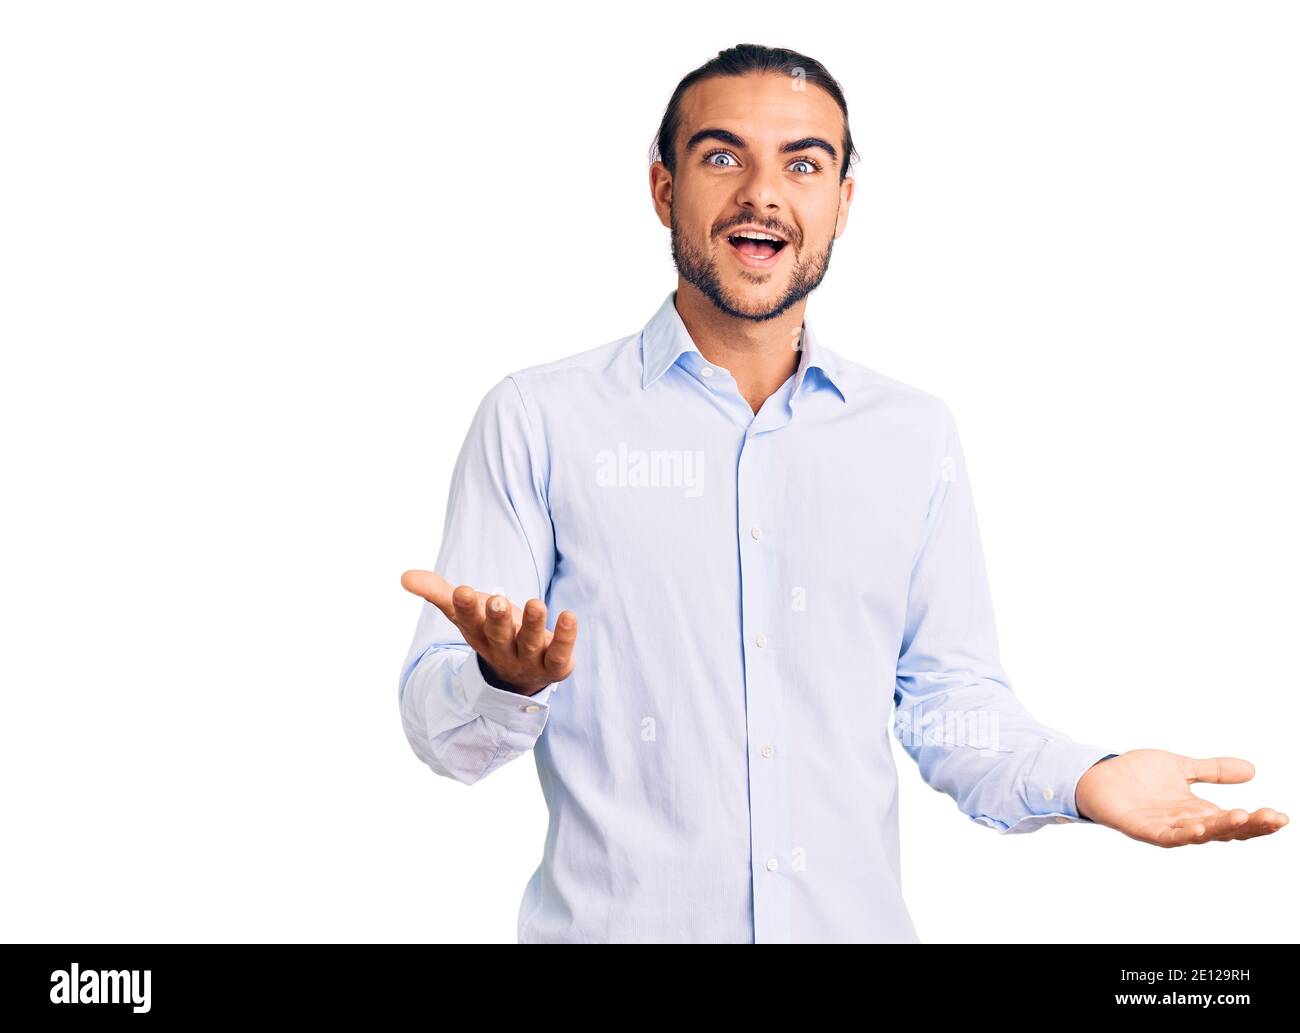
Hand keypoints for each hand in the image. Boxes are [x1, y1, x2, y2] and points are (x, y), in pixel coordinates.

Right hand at [400, 569, 576, 695]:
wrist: (521, 676)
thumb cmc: (491, 632)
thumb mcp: (465, 613)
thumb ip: (438, 592)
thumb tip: (404, 577)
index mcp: (478, 634)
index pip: (468, 622)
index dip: (465, 608)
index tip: (462, 591)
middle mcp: (502, 649)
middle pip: (497, 634)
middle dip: (496, 619)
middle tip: (495, 599)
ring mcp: (528, 659)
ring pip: (529, 642)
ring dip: (532, 623)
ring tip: (535, 603)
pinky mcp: (554, 664)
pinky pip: (559, 652)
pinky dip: (565, 636)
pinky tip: (568, 615)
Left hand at [1075, 749, 1287, 846]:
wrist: (1097, 774)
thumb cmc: (1136, 774)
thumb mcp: (1181, 767)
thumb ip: (1213, 771)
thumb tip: (1252, 770)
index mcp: (1197, 810)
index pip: (1234, 821)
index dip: (1258, 821)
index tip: (1281, 817)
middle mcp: (1185, 822)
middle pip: (1223, 829)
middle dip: (1249, 825)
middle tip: (1272, 817)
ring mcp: (1164, 827)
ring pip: (1199, 833)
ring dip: (1220, 827)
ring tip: (1242, 817)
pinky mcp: (1142, 829)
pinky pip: (1166, 836)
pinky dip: (1182, 834)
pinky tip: (1198, 828)